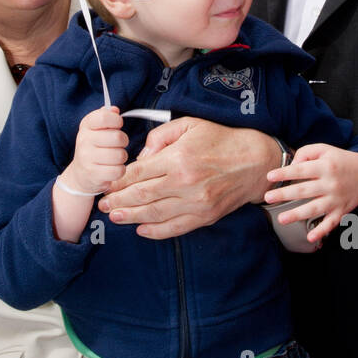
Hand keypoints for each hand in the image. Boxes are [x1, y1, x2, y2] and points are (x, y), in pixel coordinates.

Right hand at [66, 106, 126, 195]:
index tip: (117, 125)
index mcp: (86, 125)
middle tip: (119, 145)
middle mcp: (84, 140)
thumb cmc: (93, 148)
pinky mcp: (93, 174)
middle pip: (117, 137)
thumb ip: (106, 117)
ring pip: (120, 155)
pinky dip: (119, 170)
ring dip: (122, 157)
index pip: (104, 117)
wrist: (80, 174)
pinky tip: (113, 168)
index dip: (116, 121)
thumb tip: (115, 110)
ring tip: (115, 158)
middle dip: (123, 141)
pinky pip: (118, 170)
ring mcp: (87, 158)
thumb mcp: (96, 129)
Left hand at [97, 117, 279, 238]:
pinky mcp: (205, 217)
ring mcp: (195, 203)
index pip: (138, 173)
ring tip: (115, 217)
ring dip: (131, 217)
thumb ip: (160, 137)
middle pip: (141, 196)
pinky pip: (175, 228)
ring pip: (155, 214)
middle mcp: (185, 183)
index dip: (117, 181)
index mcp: (178, 159)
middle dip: (118, 201)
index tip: (105, 185)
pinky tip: (141, 230)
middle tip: (103, 205)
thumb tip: (140, 157)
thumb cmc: (220, 140)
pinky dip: (156, 232)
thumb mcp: (188, 125)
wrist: (254, 162)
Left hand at [265, 145, 357, 244]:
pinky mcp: (341, 210)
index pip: (301, 170)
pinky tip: (310, 238)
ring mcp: (336, 199)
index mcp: (325, 167)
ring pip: (314, 208)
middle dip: (284, 195)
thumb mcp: (325, 149)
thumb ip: (306, 153)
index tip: (269, 176)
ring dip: (297, 214)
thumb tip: (292, 164)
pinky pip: (331, 223)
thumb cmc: (340, 160)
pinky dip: (322, 231)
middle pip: (304, 190)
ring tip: (281, 219)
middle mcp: (330, 183)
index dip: (285, 173)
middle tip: (267, 198)